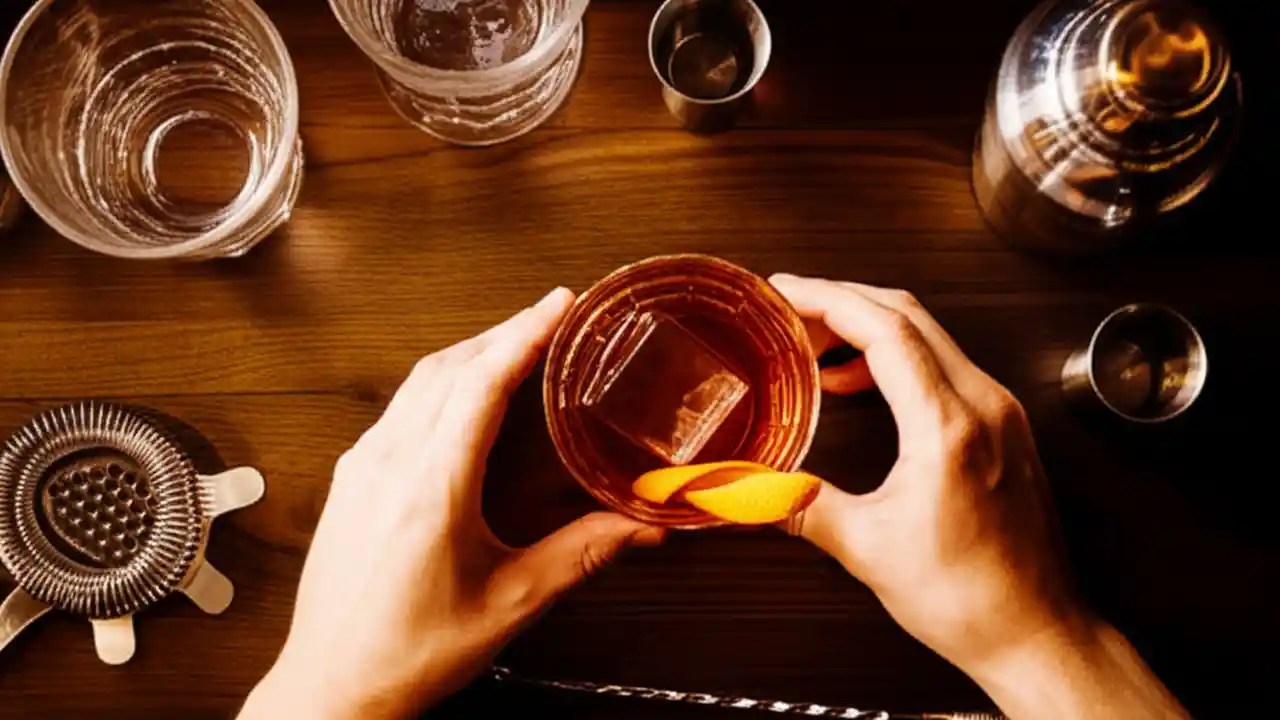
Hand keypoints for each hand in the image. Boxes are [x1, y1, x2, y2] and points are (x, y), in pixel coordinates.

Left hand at [240, 288, 664, 719]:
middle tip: (550, 315)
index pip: (480, 384)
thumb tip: (640, 528)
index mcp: (429, 489)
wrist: (331, 686)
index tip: (559, 303)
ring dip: (469, 352)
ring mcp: (360, 468)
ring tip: (515, 342)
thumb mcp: (509, 603)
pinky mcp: (349, 480)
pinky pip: (397, 407)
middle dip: (503, 332)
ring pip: (418, 382)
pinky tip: (462, 393)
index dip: (524, 334)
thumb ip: (580, 556)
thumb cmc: (409, 653)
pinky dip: (439, 381)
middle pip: (448, 368)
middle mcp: (386, 465)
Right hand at [770, 275, 1185, 718]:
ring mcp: (1000, 411)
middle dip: (843, 300)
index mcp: (948, 426)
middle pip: (909, 314)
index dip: (828, 299)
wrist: (1035, 632)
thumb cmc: (966, 598)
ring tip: (814, 347)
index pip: (886, 329)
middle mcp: (984, 404)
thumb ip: (796, 506)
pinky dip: (898, 356)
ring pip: (930, 335)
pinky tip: (860, 383)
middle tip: (789, 310)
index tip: (784, 291)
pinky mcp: (1005, 426)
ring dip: (869, 327)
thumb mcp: (866, 549)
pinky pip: (945, 365)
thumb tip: (736, 490)